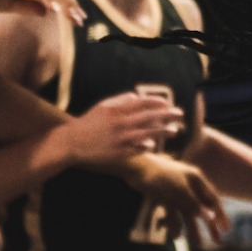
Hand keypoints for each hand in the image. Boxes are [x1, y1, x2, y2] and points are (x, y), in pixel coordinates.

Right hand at [66, 93, 185, 164]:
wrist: (71, 143)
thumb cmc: (88, 123)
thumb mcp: (102, 106)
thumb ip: (120, 100)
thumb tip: (137, 97)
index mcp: (117, 110)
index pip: (144, 103)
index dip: (158, 103)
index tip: (167, 104)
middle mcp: (121, 124)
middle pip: (150, 117)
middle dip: (168, 115)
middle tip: (180, 114)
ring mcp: (121, 139)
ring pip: (148, 134)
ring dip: (163, 131)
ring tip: (175, 130)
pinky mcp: (120, 153)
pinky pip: (139, 149)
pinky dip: (147, 146)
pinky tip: (152, 144)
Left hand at [121, 152, 227, 244]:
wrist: (135, 169)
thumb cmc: (160, 176)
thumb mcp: (178, 191)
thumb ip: (194, 204)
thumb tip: (210, 217)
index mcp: (196, 179)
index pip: (213, 199)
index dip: (220, 214)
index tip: (226, 229)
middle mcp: (189, 185)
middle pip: (202, 208)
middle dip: (210, 225)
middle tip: (217, 241)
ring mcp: (177, 191)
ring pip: (188, 213)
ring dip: (192, 228)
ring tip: (198, 244)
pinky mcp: (165, 196)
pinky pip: (174, 213)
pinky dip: (175, 223)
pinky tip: (176, 236)